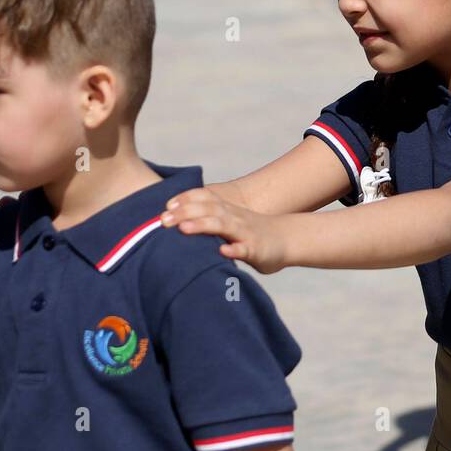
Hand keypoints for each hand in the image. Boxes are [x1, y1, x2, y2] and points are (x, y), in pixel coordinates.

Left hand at [161, 188, 287, 273]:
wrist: (288, 240)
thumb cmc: (251, 234)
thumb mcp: (230, 222)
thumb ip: (209, 221)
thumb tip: (177, 224)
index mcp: (227, 211)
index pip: (205, 198)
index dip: (185, 199)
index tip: (166, 206)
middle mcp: (234, 218)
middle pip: (208, 209)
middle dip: (184, 212)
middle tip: (162, 220)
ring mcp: (245, 233)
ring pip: (223, 225)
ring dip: (202, 226)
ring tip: (184, 229)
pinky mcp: (256, 250)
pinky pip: (244, 249)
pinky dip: (233, 250)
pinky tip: (222, 252)